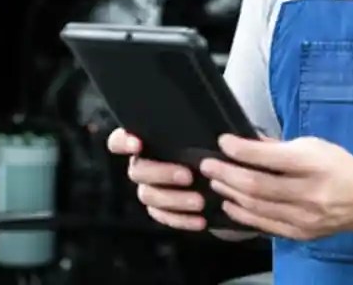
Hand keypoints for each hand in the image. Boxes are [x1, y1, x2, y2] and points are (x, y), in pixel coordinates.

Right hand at [106, 128, 255, 240]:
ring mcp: (151, 189)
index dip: (123, 142)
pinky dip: (181, 219)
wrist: (233, 179)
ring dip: (174, 199)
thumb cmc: (217, 149)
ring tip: (200, 201)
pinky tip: (201, 220)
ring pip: (148, 196)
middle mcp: (144, 164)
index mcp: (149, 141)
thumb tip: (213, 131)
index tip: (137, 144)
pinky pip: (163, 217)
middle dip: (161, 173)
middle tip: (188, 176)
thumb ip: (200, 131)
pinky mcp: (163, 211)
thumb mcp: (211, 135)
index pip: (120, 140)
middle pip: (137, 171)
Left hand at [200, 134, 352, 240]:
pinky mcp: (300, 234)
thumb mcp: (313, 145)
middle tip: (208, 166)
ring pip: (257, 207)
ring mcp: (304, 218)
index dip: (242, 150)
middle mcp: (309, 193)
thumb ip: (278, 147)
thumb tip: (246, 142)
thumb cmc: (337, 166)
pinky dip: (243, 214)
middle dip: (228, 174)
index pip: (271, 158)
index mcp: (314, 165)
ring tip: (215, 182)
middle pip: (258, 186)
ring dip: (231, 193)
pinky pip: (264, 225)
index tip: (223, 142)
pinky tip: (231, 203)